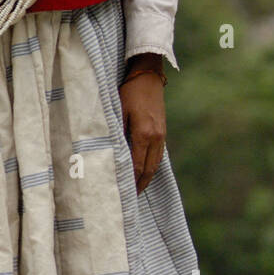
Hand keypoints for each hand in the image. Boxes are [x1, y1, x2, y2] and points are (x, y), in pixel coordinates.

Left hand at [118, 67, 165, 193]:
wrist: (148, 76)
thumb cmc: (129, 91)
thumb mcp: (118, 110)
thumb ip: (116, 131)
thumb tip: (111, 152)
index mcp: (144, 134)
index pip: (137, 165)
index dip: (132, 181)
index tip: (124, 193)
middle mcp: (156, 137)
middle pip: (149, 168)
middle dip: (140, 184)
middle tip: (131, 198)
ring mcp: (161, 135)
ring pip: (155, 163)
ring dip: (147, 177)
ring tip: (137, 189)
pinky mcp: (162, 131)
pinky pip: (158, 155)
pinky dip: (151, 166)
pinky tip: (145, 171)